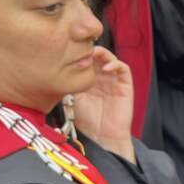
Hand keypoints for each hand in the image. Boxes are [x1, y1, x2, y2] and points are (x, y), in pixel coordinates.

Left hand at [73, 47, 135, 162]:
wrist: (102, 136)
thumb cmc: (87, 121)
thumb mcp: (72, 98)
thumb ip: (69, 83)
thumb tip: (58, 69)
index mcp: (88, 80)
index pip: (85, 60)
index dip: (79, 53)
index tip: (69, 49)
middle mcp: (101, 77)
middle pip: (97, 56)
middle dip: (89, 49)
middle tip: (81, 47)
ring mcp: (113, 80)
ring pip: (110, 58)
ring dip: (103, 53)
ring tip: (93, 53)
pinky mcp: (125, 85)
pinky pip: (123, 69)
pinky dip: (115, 64)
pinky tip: (105, 68)